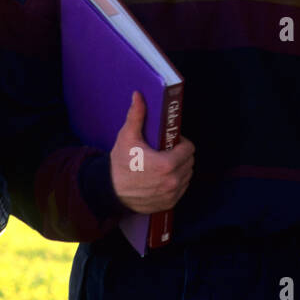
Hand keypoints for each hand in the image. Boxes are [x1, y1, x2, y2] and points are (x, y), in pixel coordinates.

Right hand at [110, 91, 193, 214]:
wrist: (110, 191)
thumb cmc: (119, 163)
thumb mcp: (127, 137)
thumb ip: (136, 115)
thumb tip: (138, 95)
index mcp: (167, 164)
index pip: (189, 148)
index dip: (181, 142)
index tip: (170, 142)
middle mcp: (173, 181)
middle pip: (189, 161)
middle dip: (181, 154)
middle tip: (166, 151)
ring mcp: (172, 194)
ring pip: (187, 175)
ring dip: (180, 168)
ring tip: (165, 163)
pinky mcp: (169, 203)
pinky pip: (182, 189)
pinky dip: (176, 182)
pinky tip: (163, 177)